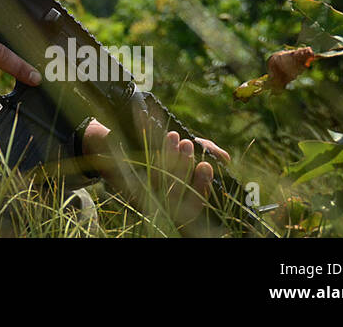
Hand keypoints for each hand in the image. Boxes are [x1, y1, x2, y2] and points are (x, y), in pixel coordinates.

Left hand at [82, 119, 230, 227]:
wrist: (118, 145)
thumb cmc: (164, 152)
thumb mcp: (188, 153)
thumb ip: (208, 154)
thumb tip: (224, 159)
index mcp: (180, 205)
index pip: (194, 205)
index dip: (201, 186)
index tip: (206, 165)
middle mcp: (161, 206)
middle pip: (175, 195)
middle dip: (183, 167)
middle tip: (187, 144)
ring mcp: (142, 196)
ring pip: (156, 182)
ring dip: (167, 158)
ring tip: (174, 136)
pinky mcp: (123, 183)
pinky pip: (135, 170)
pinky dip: (146, 153)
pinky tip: (153, 137)